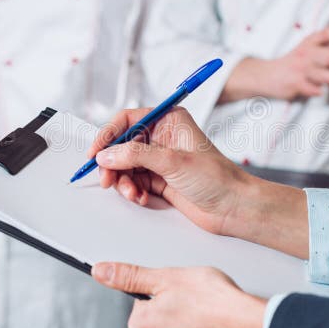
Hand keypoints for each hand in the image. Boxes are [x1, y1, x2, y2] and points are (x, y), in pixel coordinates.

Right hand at [89, 107, 255, 238]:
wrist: (233, 207)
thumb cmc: (217, 178)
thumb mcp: (173, 161)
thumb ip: (136, 156)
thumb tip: (107, 155)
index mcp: (169, 120)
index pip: (128, 120)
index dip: (108, 135)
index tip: (95, 153)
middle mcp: (163, 137)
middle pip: (122, 145)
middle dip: (113, 164)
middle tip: (107, 179)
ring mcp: (160, 159)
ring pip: (125, 166)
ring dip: (123, 181)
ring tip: (132, 193)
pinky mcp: (160, 179)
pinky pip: (134, 182)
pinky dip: (133, 191)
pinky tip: (142, 197)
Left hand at [92, 262, 266, 327]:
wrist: (249, 324)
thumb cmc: (213, 300)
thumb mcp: (167, 276)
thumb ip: (130, 275)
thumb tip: (102, 271)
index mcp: (143, 327)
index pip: (142, 306)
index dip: (161, 294)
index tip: (177, 291)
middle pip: (160, 326)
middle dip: (174, 314)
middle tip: (195, 301)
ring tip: (208, 315)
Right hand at [219, 26, 328, 102]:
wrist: (266, 76)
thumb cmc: (292, 64)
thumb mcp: (307, 50)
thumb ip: (328, 50)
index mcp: (308, 43)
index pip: (327, 34)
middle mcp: (304, 54)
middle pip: (328, 56)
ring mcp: (300, 70)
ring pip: (325, 76)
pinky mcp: (295, 84)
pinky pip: (315, 90)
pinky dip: (318, 91)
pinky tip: (315, 89)